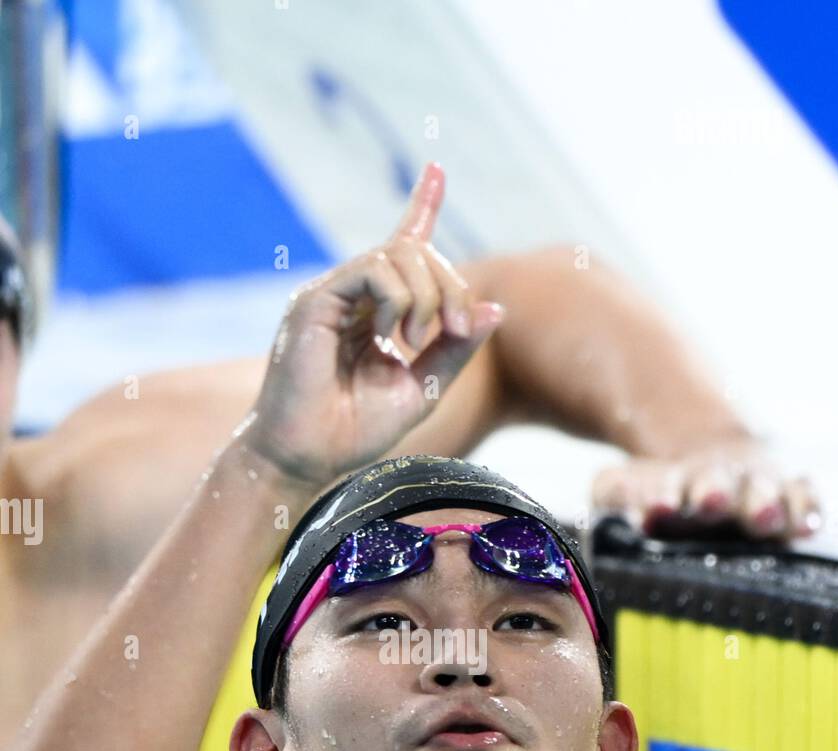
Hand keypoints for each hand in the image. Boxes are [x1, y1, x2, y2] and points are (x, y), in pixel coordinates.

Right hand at [242, 163, 503, 484]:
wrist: (307, 457)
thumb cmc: (354, 431)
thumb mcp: (422, 387)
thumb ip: (455, 348)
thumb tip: (493, 309)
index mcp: (374, 311)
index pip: (402, 247)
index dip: (422, 206)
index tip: (436, 169)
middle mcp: (352, 295)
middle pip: (417, 252)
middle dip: (450, 287)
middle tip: (450, 333)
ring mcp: (332, 294)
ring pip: (398, 254)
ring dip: (428, 296)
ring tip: (416, 341)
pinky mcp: (315, 300)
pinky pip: (373, 270)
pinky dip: (397, 299)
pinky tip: (390, 335)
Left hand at [592, 438, 822, 541]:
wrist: (708, 465)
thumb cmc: (657, 500)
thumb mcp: (618, 492)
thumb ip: (609, 500)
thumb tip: (597, 522)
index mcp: (664, 487)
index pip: (658, 492)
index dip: (657, 500)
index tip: (654, 510)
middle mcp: (711, 485)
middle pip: (712, 486)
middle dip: (710, 493)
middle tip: (707, 501)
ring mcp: (752, 489)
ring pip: (759, 491)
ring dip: (761, 503)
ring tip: (763, 518)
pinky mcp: (788, 499)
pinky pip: (801, 499)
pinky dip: (804, 509)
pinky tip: (805, 527)